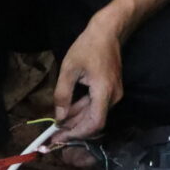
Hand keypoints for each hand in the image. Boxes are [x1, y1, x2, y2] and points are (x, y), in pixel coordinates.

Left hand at [53, 16, 124, 141]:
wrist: (107, 32)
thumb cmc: (87, 47)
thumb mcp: (69, 69)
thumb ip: (63, 95)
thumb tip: (59, 116)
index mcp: (104, 92)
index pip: (95, 124)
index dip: (78, 133)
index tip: (61, 138)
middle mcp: (113, 97)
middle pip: (94, 122)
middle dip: (74, 129)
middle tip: (54, 136)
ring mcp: (115, 94)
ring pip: (95, 115)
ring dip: (77, 120)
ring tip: (57, 125)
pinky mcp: (112, 91)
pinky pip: (97, 106)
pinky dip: (82, 111)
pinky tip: (68, 112)